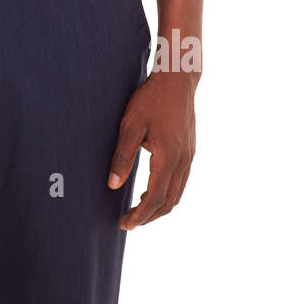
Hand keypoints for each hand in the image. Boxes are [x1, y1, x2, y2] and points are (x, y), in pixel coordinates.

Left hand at [107, 69, 197, 228]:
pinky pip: (181, 182)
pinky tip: (152, 190)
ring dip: (159, 207)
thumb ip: (122, 156)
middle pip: (169, 202)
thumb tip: (113, 185)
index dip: (139, 216)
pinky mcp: (190, 151)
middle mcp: (183, 161)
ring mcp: (189, 157)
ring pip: (177, 194)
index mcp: (168, 158)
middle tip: (129, 222)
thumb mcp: (130, 125)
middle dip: (149, 216)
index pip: (155, 199)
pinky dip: (167, 193)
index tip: (124, 224)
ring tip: (138, 210)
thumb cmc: (151, 98)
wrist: (177, 79)